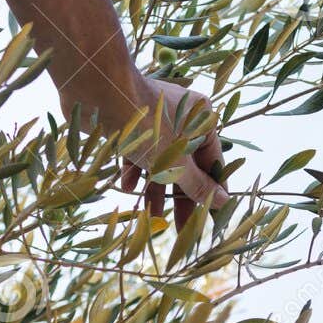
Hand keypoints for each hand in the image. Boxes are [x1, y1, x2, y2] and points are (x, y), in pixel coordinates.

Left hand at [62, 72, 228, 231]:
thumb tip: (223, 201)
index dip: (211, 192)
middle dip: (181, 197)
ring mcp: (155, 121)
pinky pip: (139, 153)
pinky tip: (127, 187)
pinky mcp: (131, 125)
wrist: (99, 94)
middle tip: (180, 228)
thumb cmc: (147, 128)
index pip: (213, 163)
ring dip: (155, 189)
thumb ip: (199, 185)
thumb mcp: (177, 164)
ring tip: (150, 216)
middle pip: (186, 166)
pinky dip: (135, 170)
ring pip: (161, 162)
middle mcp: (182, 119)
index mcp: (202, 121)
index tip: (210, 218)